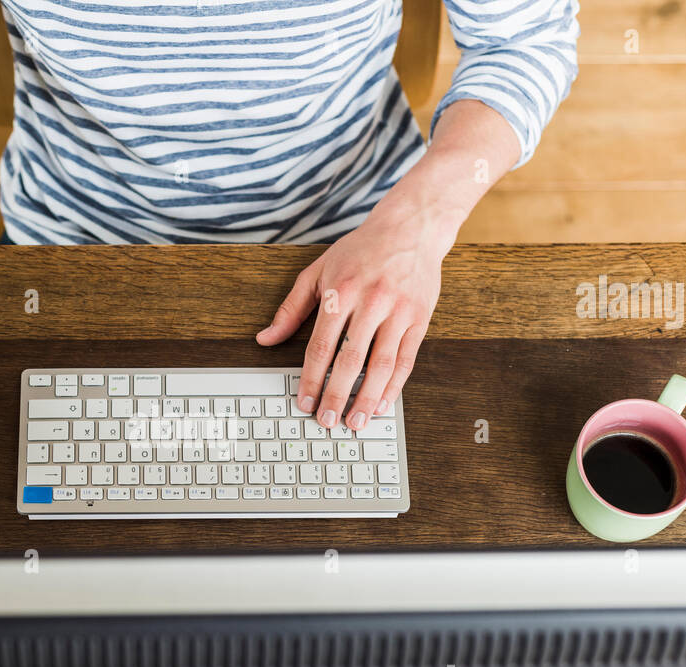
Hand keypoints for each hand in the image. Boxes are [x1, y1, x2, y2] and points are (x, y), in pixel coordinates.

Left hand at [256, 193, 460, 432]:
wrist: (410, 227)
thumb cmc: (361, 250)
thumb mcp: (317, 271)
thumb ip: (291, 308)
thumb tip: (265, 339)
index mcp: (340, 291)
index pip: (321, 345)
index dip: (311, 379)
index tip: (305, 402)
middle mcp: (370, 302)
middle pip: (350, 360)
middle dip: (337, 395)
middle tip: (327, 421)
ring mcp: (399, 311)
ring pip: (381, 364)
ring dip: (367, 398)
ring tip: (356, 421)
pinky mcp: (420, 318)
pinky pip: (406, 359)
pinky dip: (394, 385)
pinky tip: (383, 403)